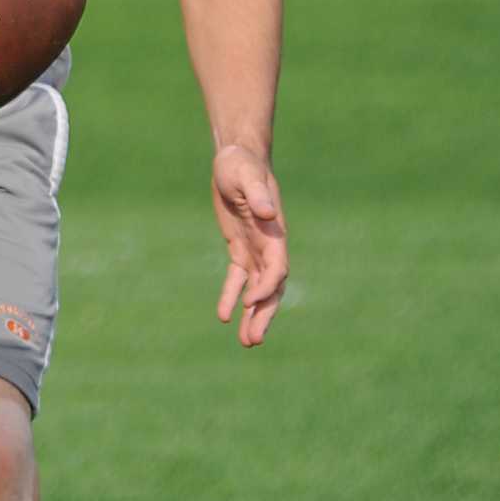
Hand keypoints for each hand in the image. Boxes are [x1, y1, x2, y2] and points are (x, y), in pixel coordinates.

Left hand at [211, 145, 287, 346]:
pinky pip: (237, 277)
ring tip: (246, 341)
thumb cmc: (242, 165)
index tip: (249, 303)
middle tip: (252, 340)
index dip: (266, 288)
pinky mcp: (239, 247)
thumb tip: (267, 212)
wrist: (235, 159)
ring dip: (252, 314)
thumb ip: (258, 194)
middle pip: (271, 288)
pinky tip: (223, 315)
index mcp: (274, 233)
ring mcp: (255, 248)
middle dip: (263, 314)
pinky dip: (231, 295)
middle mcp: (269, 245)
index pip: (276, 268)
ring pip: (256, 289)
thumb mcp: (246, 176)